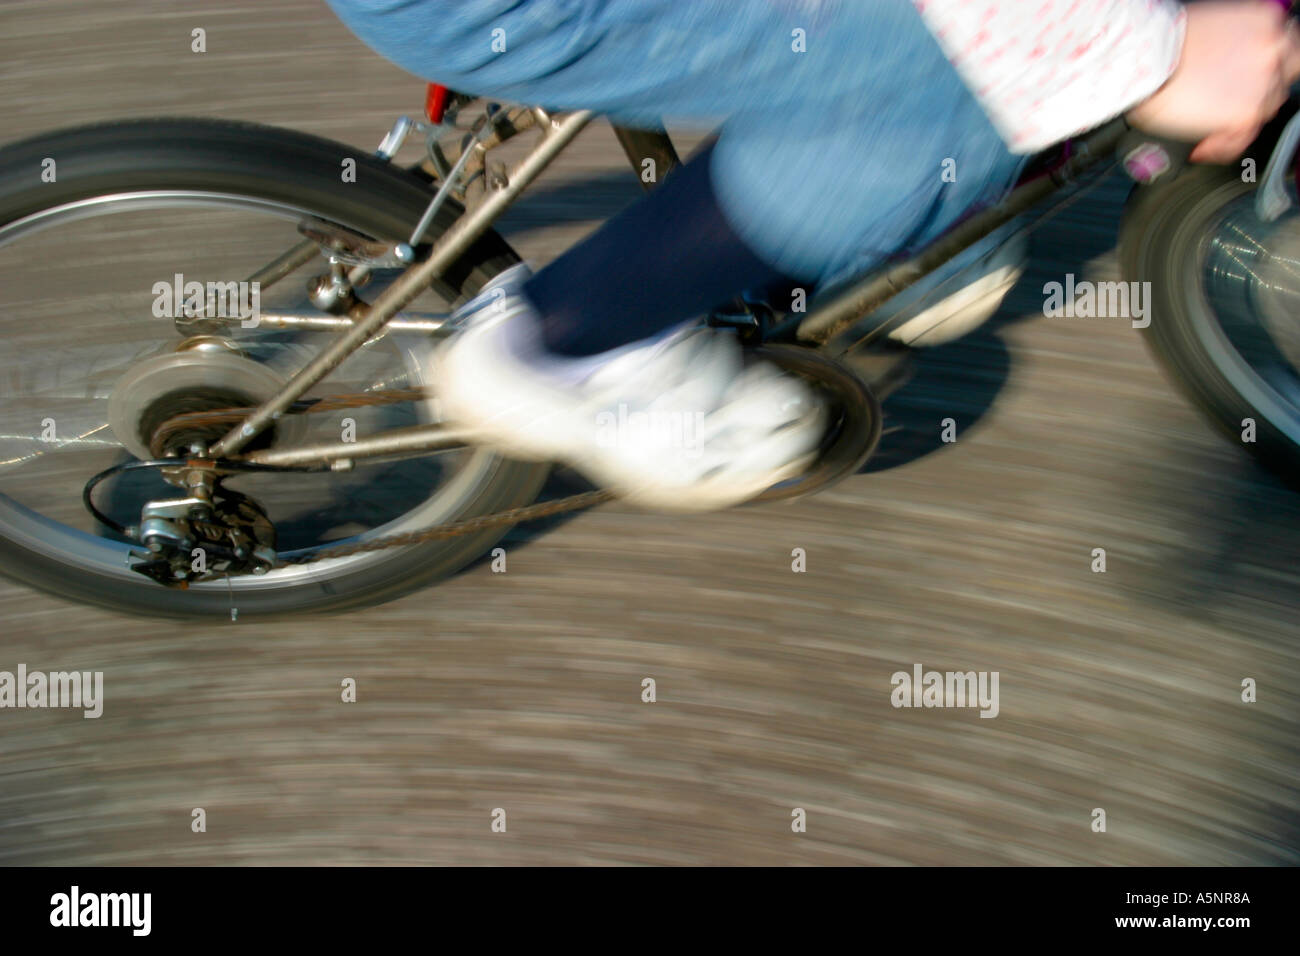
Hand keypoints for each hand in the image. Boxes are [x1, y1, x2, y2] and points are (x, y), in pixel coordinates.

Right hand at [1127, 1, 1299, 162]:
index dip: (1265, 69)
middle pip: (1278, 82)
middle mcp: (1270, 50)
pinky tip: (1202, 147)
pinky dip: (1222, 148)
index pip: (1283, 51)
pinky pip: (1241, 140)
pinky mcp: (1246, 114)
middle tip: (1225, 104)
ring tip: (1206, 128)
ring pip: (1263, 112)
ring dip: (1236, 122)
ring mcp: (1262, 83)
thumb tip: (1230, 63)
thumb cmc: (1163, 45)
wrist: (1145, 61)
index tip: (1247, 79)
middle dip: (1254, 95)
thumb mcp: (1212, 27)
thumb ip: (1234, 43)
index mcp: (1264, 21)